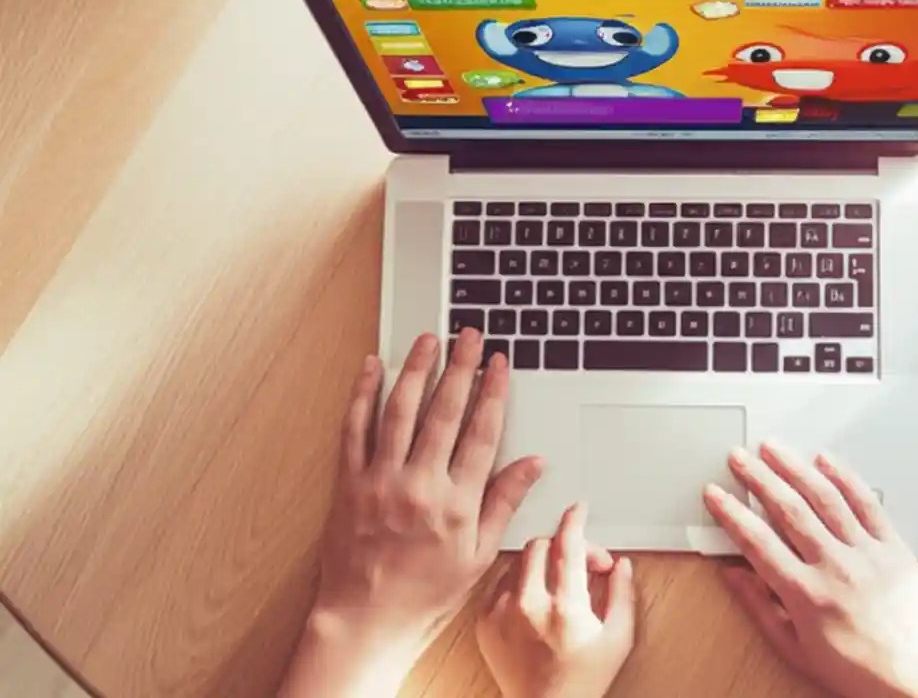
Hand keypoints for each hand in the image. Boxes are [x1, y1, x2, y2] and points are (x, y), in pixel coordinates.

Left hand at [279, 330, 543, 697]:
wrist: (366, 618)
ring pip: (400, 410)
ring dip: (416, 369)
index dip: (493, 392)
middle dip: (460, 367)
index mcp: (457, 502)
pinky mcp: (348, 482)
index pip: (482, 432)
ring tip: (429, 339)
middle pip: (444, 411)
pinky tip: (372, 367)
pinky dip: (362, 394)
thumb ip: (505, 502)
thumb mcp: (479, 553)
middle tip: (469, 334)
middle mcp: (419, 484)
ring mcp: (381, 479)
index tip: (499, 363)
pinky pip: (354, 429)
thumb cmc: (425, 592)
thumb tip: (534, 463)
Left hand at [477, 503, 636, 697]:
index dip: (574, 520)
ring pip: (518, 561)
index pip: (568, 544)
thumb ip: (623, 595)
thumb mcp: (618, 640)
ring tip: (556, 584)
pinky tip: (533, 598)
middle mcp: (529, 605)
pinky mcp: (484, 622)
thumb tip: (620, 564)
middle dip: (563, 545)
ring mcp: (502, 613)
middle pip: (540, 545)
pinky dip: (517, 582)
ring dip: (540, 563)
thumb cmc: (582, 681)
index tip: (577, 510)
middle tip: (580, 562)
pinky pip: (499, 583)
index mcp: (566, 607)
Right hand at [704, 444, 917, 697]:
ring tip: (773, 448)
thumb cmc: (862, 672)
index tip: (715, 495)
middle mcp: (835, 567)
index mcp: (806, 595)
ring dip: (794, 467)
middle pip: (788, 509)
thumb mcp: (798, 651)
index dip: (731, 514)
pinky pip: (866, 503)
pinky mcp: (893, 547)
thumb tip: (734, 577)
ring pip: (824, 497)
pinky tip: (826, 461)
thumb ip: (762, 610)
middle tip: (738, 457)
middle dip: (757, 478)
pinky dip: (845, 477)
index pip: (757, 542)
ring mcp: (866, 553)